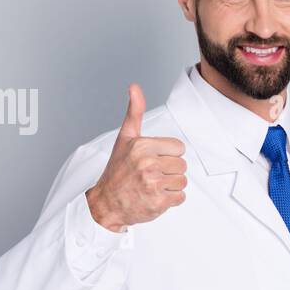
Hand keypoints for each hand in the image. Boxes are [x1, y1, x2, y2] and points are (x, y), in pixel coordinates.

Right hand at [85, 84, 187, 231]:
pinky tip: (154, 196)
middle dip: (169, 171)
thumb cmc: (117, 171)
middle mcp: (147, 163)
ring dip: (171, 186)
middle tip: (151, 175)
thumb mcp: (125, 138)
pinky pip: (180, 197)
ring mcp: (153, 183)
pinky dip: (171, 200)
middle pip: (182, 165)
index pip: (179, 147)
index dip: (168, 155)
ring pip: (183, 181)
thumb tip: (134, 86)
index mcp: (142, 146)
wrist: (106, 203)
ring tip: (153, 186)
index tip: (153, 160)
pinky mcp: (158, 202)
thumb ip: (134, 112)